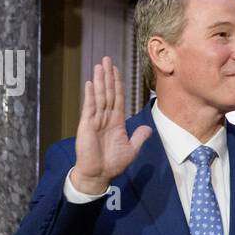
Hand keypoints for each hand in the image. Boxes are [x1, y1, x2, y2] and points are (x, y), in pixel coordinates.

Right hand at [70, 55, 152, 193]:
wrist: (98, 174)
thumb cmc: (113, 163)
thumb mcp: (131, 149)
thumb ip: (139, 137)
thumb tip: (148, 128)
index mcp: (117, 121)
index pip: (118, 98)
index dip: (118, 84)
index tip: (117, 70)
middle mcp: (106, 117)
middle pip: (108, 92)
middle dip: (108, 76)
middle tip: (107, 59)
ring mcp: (95, 120)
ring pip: (100, 96)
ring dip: (100, 81)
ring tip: (100, 65)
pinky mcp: (87, 125)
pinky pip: (89, 107)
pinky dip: (90, 95)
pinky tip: (91, 83)